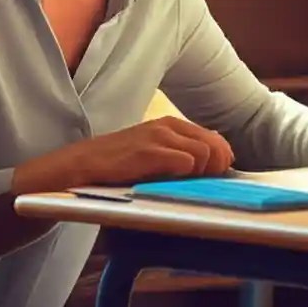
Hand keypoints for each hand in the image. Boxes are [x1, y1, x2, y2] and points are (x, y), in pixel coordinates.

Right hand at [71, 116, 233, 185]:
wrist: (85, 162)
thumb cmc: (120, 161)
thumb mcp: (154, 148)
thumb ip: (179, 150)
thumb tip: (212, 160)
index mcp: (172, 124)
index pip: (215, 138)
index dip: (221, 159)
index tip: (213, 176)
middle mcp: (168, 126)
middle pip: (215, 144)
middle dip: (217, 166)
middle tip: (205, 182)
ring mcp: (159, 137)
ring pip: (204, 152)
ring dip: (201, 172)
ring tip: (185, 182)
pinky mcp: (150, 152)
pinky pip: (186, 162)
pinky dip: (186, 175)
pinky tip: (172, 181)